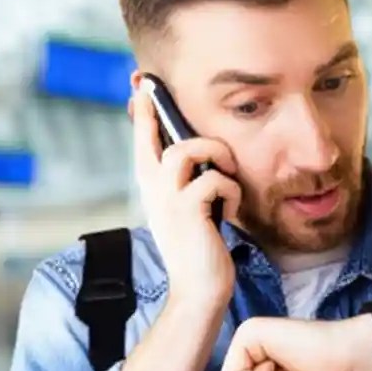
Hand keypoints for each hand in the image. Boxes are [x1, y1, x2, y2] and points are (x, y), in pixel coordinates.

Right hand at [131, 89, 241, 311]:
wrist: (198, 289)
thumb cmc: (199, 248)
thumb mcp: (188, 209)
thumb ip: (188, 183)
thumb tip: (203, 155)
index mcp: (151, 186)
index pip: (142, 140)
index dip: (143, 110)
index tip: (141, 81)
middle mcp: (153, 188)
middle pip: (154, 134)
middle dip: (167, 113)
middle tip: (169, 97)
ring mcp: (167, 199)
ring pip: (186, 150)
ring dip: (216, 155)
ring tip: (227, 172)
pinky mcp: (187, 211)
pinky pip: (214, 180)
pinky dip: (231, 192)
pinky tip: (230, 212)